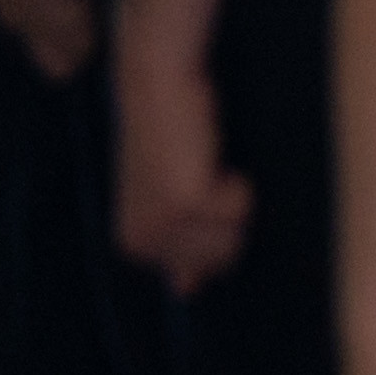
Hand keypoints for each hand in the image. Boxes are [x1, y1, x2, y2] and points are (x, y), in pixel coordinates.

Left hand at [112, 60, 252, 293]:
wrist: (156, 84)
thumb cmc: (166, 138)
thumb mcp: (164, 198)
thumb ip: (177, 246)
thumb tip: (186, 290)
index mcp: (134, 242)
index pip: (202, 271)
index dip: (214, 231)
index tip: (192, 192)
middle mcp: (143, 240)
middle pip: (221, 260)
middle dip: (225, 218)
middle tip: (199, 177)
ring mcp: (163, 222)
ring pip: (233, 239)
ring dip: (232, 201)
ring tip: (203, 168)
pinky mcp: (185, 201)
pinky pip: (241, 209)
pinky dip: (238, 184)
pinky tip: (210, 159)